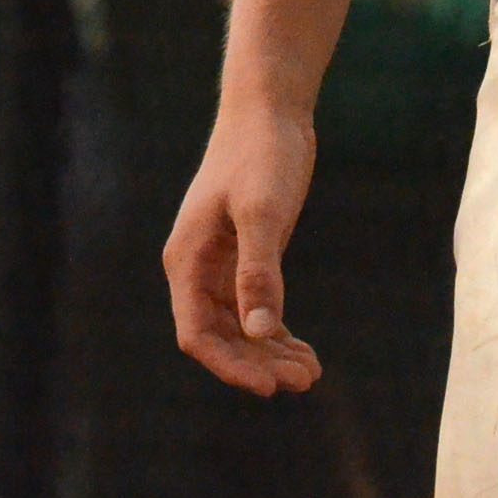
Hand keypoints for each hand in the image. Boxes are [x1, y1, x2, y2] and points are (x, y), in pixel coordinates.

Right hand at [163, 98, 323, 395]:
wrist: (269, 110)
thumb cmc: (261, 154)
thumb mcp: (262, 213)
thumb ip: (259, 273)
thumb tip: (260, 333)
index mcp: (186, 260)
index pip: (196, 334)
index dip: (229, 366)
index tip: (268, 387)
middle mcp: (196, 268)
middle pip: (220, 338)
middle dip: (257, 364)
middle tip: (304, 381)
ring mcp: (220, 264)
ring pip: (239, 328)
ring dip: (270, 354)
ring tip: (311, 373)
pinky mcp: (245, 256)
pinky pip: (254, 309)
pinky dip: (277, 333)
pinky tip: (304, 351)